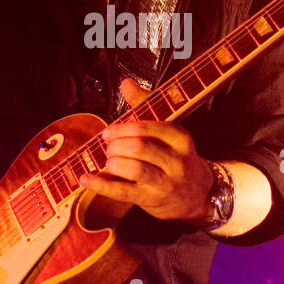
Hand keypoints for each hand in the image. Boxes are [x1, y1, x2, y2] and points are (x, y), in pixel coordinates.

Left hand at [77, 76, 213, 222]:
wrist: (198, 193)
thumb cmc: (175, 157)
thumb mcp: (168, 131)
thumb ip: (145, 106)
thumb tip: (126, 83)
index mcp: (179, 137)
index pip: (146, 128)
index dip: (122, 128)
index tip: (109, 132)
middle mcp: (176, 160)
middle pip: (139, 147)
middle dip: (116, 144)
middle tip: (108, 146)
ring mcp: (166, 182)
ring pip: (134, 168)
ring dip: (113, 162)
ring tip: (108, 161)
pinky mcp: (153, 200)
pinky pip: (123, 191)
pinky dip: (100, 184)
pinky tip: (86, 178)